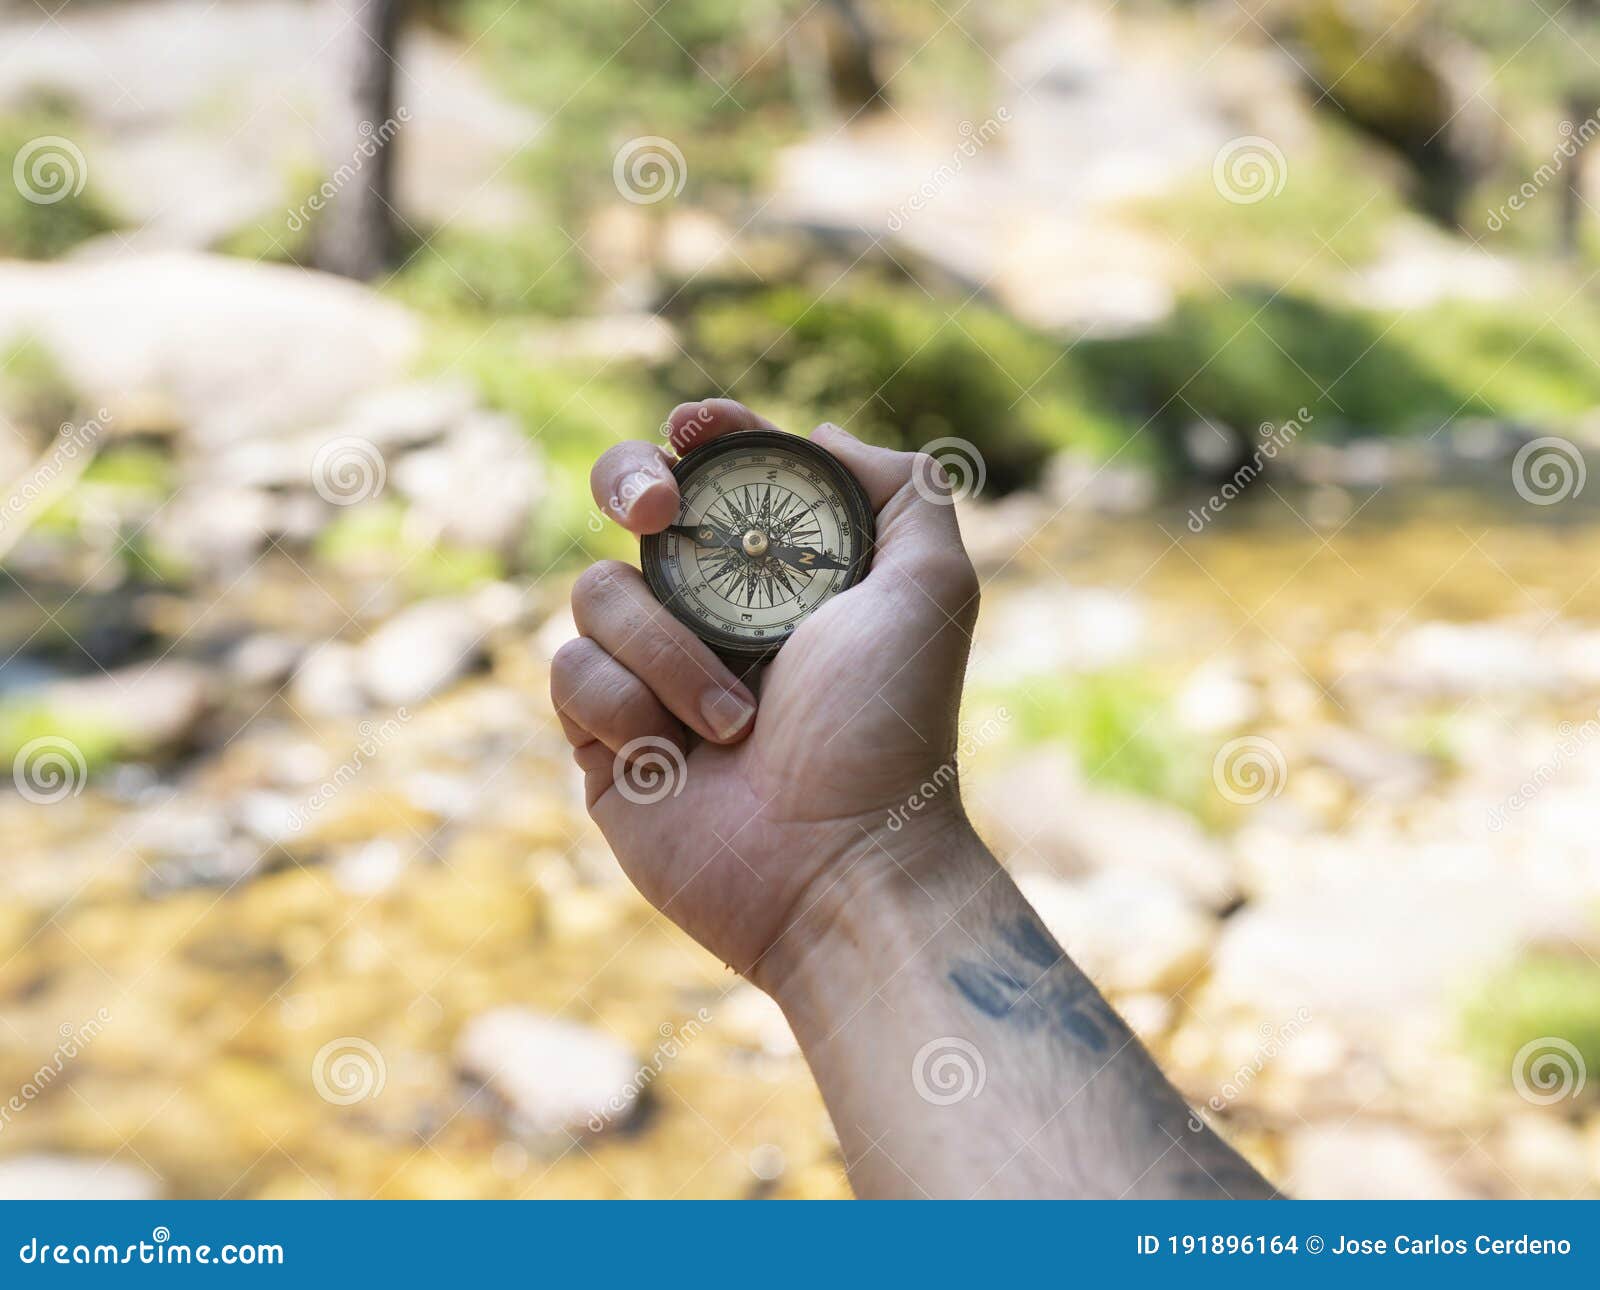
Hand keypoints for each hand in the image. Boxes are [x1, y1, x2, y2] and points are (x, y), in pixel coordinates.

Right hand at [550, 399, 979, 987]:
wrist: (837, 864)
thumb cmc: (889, 729)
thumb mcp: (930, 589)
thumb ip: (904, 491)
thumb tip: (817, 434)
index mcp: (778, 576)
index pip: (720, 476)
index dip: (703, 437)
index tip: (701, 427)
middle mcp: (708, 613)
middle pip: (626, 500)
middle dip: (630, 479)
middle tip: (658, 510)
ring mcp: (648, 673)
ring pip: (598, 593)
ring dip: (670, 652)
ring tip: (736, 723)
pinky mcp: (600, 736)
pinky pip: (569, 673)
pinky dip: (626, 705)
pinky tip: (676, 758)